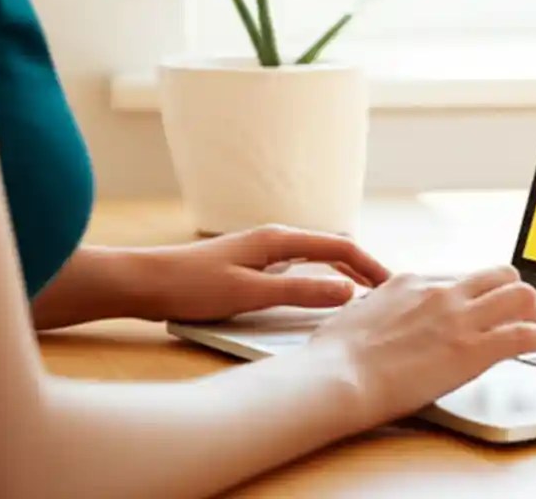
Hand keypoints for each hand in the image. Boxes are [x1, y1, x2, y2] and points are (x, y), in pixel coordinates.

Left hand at [127, 225, 389, 322]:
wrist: (142, 283)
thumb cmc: (191, 287)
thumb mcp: (250, 293)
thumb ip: (300, 291)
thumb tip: (348, 291)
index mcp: (279, 239)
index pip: (340, 247)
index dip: (370, 266)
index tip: (392, 288)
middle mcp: (275, 239)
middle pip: (332, 248)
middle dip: (363, 268)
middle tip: (387, 294)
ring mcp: (263, 252)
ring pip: (316, 258)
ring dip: (342, 273)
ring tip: (363, 297)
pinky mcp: (251, 266)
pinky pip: (299, 269)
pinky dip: (320, 280)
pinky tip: (320, 297)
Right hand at [309, 265, 535, 429]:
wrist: (338, 377)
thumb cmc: (335, 355)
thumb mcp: (356, 316)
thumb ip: (378, 311)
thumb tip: (374, 315)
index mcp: (412, 282)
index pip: (458, 279)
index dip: (476, 296)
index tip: (482, 307)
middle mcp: (442, 292)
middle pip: (498, 275)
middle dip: (514, 292)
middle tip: (521, 313)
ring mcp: (461, 318)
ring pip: (520, 295)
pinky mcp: (474, 349)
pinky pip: (526, 334)